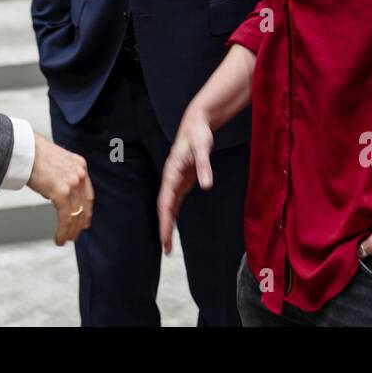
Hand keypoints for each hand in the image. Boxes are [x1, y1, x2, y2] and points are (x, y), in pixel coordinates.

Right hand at [27, 132, 92, 245]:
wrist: (24, 150)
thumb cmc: (33, 154)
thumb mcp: (56, 162)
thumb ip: (62, 176)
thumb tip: (58, 193)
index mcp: (80, 166)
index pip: (87, 194)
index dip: (87, 210)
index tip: (85, 221)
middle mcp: (79, 174)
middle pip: (84, 206)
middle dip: (79, 224)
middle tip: (74, 235)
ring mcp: (72, 184)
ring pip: (75, 215)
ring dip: (70, 230)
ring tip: (65, 239)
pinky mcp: (62, 193)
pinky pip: (65, 217)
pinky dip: (63, 230)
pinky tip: (59, 238)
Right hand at [156, 109, 214, 254]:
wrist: (196, 123)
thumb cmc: (198, 134)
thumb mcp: (203, 148)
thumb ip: (204, 166)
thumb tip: (207, 186)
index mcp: (172, 172)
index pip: (166, 202)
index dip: (165, 221)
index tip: (165, 237)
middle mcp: (171, 178)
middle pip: (164, 207)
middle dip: (164, 228)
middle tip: (166, 249)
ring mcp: (176, 179)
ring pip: (169, 205)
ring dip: (168, 223)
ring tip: (167, 243)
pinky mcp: (183, 178)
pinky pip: (175, 200)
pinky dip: (174, 213)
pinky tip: (174, 223)